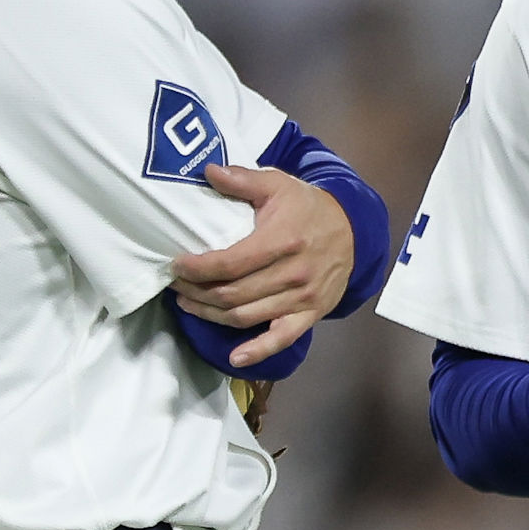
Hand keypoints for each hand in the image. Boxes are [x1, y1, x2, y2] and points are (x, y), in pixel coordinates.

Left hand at [172, 161, 356, 366]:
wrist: (353, 231)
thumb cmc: (309, 207)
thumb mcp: (279, 185)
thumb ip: (243, 179)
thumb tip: (208, 171)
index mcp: (282, 241)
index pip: (230, 263)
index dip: (198, 269)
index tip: (177, 265)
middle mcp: (292, 274)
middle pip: (232, 294)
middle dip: (196, 292)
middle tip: (175, 285)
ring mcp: (301, 298)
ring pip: (246, 316)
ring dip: (211, 315)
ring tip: (188, 305)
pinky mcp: (309, 314)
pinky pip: (281, 340)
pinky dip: (258, 351)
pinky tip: (235, 358)